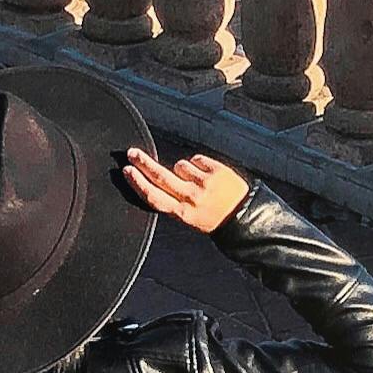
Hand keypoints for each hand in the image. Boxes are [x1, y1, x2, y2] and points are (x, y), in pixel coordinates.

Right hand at [124, 148, 251, 233]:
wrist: (245, 216)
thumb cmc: (216, 218)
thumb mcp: (190, 218)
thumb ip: (174, 202)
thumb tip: (155, 181)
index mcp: (182, 213)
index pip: (153, 196)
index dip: (137, 182)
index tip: (127, 171)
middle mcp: (191, 197)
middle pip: (160, 176)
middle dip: (143, 163)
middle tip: (133, 153)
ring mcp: (204, 183)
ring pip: (180, 165)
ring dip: (185, 170)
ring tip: (198, 181)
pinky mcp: (216, 171)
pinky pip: (197, 160)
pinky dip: (200, 165)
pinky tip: (208, 176)